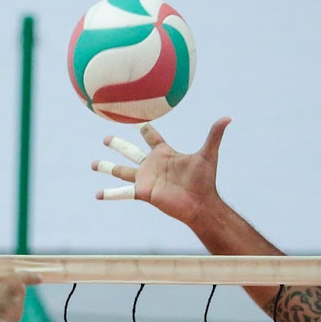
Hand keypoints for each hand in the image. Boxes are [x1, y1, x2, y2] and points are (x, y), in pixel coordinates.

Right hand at [92, 118, 229, 228]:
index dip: (146, 129)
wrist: (200, 203)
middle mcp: (152, 165)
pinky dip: (110, 193)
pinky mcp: (143, 192)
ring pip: (121, 171)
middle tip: (106, 138)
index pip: (152, 137)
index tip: (139, 122)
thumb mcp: (208, 154)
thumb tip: (228, 117)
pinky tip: (97, 195)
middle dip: (118, 145)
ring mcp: (145, 179)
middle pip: (130, 152)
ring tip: (93, 163)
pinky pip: (122, 192)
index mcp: (164, 154)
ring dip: (107, 167)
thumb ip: (214, 135)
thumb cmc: (204, 180)